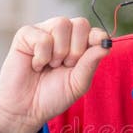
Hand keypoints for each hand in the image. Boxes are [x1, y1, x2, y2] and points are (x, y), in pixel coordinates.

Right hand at [0, 17, 109, 132]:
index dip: (98, 36)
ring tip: (51, 65)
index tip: (100, 44)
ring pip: (62, 24)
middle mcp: (63, 36)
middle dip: (77, 49)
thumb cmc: (53, 96)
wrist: (27, 109)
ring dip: (59, 51)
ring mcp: (44, 32)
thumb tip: (107, 45)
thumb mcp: (78, 84)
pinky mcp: (26, 35)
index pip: (94, 31)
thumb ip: (91, 64)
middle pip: (80, 23)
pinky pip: (43, 37)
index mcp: (78, 46)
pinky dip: (42, 56)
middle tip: (66, 65)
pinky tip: (36, 65)